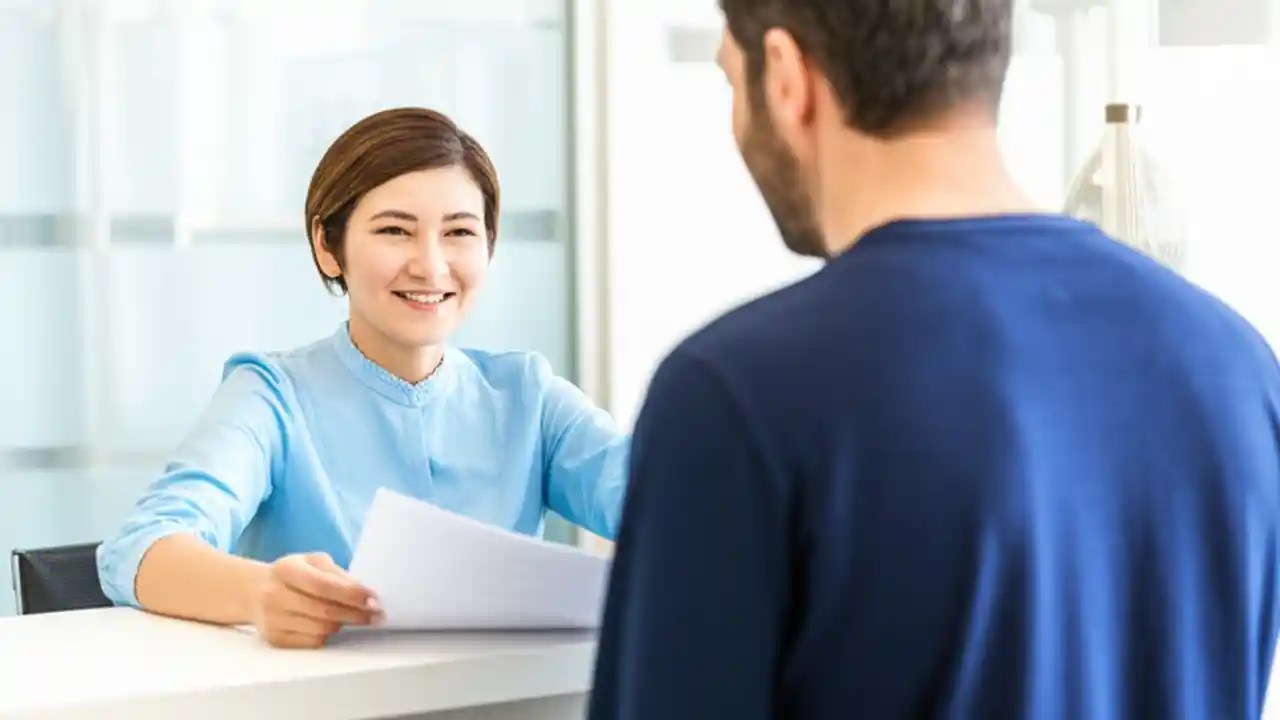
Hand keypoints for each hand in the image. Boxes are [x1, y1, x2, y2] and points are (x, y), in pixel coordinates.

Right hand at [252, 552, 380, 648]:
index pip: (324, 585)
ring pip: (321, 629)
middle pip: (324, 611)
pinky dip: (327, 635)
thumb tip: (365, 593)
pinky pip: (312, 642)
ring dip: (343, 624)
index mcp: (286, 569)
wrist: (255, 591)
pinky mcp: (274, 639)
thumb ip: (337, 574)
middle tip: (377, 614)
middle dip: (356, 613)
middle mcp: (274, 595)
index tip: (375, 599)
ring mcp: (272, 619)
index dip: (352, 594)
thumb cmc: (293, 574)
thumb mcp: (312, 562)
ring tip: (355, 617)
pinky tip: (332, 625)